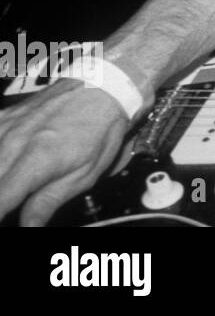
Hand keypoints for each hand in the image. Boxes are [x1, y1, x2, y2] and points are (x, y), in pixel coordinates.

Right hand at [0, 79, 129, 225]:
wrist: (104, 87)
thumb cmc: (99, 130)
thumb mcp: (84, 174)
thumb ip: (47, 203)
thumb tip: (27, 228)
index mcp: (36, 161)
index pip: (0, 199)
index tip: (5, 219)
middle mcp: (14, 143)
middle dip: (0, 198)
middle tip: (12, 205)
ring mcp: (4, 128)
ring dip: (0, 178)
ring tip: (12, 186)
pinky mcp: (2, 118)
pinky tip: (7, 166)